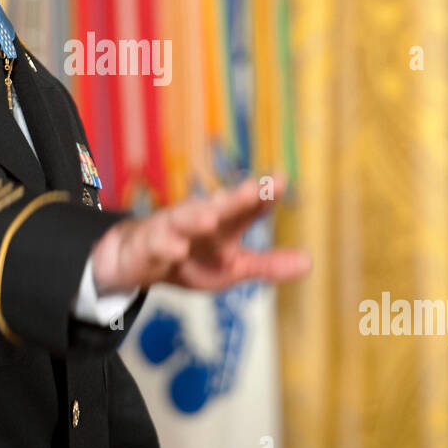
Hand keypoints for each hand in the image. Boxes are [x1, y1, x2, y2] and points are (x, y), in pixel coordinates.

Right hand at [89, 174, 311, 293]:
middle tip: (255, 188)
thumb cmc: (191, 259)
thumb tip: (310, 262)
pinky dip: (165, 246)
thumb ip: (268, 265)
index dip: (264, 194)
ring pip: (185, 220)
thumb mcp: (233, 267)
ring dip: (197, 217)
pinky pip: (156, 244)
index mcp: (225, 223)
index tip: (282, 180)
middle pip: (220, 206)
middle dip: (236, 198)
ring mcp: (173, 229)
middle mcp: (201, 219)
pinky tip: (176, 249)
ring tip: (212, 216)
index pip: (248, 207)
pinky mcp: (149, 245)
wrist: (137, 261)